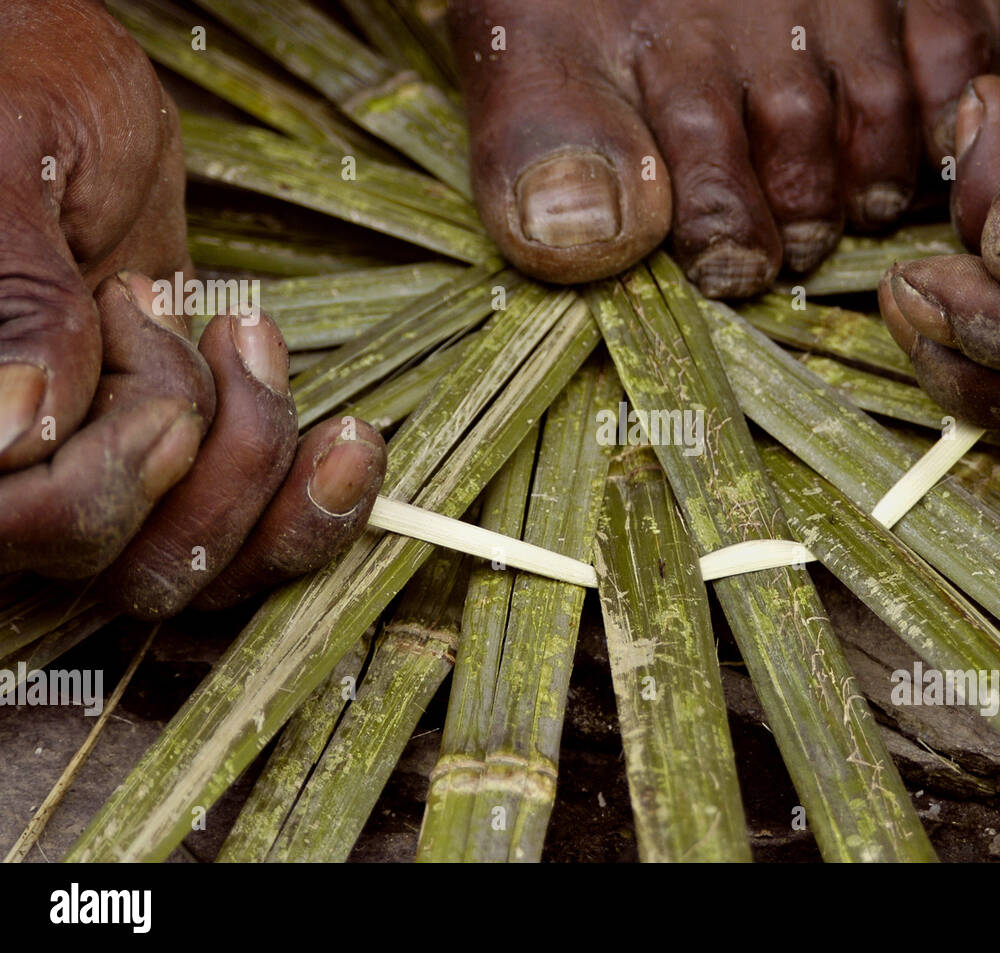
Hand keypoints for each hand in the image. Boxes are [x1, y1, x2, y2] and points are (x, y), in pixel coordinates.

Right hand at [0, 1, 386, 617]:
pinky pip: (250, 549)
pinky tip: (348, 440)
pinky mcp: (176, 473)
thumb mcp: (12, 163)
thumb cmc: (27, 95)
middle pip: (123, 565)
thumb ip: (11, 290)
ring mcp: (96, 485)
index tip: (159, 366)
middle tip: (212, 321)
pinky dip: (316, 509)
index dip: (109, 477)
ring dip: (266, 465)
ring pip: (193, 573)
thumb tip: (10, 430)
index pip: (20, 527)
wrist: (79, 105)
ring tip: (254, 338)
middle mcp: (13, 480)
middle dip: (209, 446)